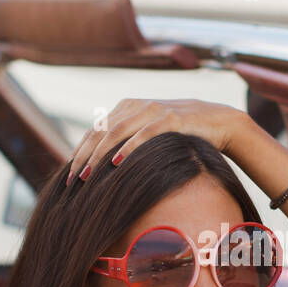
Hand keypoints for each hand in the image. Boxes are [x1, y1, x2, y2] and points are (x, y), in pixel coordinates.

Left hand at [65, 98, 247, 184]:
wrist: (219, 122)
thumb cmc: (182, 134)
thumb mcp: (150, 134)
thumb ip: (128, 142)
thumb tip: (105, 169)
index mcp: (126, 108)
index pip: (95, 131)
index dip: (79, 152)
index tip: (69, 176)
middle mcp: (136, 106)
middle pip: (100, 132)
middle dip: (84, 156)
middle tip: (72, 181)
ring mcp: (153, 110)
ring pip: (117, 132)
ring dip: (99, 155)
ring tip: (88, 175)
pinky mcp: (171, 118)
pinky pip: (145, 134)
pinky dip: (129, 148)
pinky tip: (117, 163)